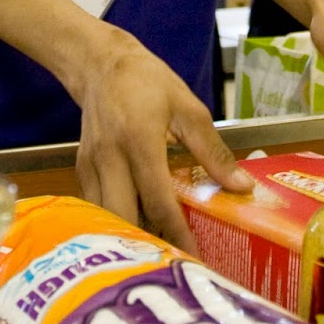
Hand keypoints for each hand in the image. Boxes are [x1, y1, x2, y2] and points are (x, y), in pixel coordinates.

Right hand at [75, 37, 251, 255]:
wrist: (100, 63)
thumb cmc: (146, 81)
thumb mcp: (188, 108)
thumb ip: (214, 151)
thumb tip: (242, 187)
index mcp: (139, 141)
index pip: (158, 200)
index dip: (176, 232)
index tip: (194, 256)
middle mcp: (110, 158)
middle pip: (124, 218)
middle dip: (147, 244)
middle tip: (175, 260)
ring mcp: (91, 165)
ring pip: (106, 217)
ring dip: (130, 235)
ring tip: (158, 248)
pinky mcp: (82, 169)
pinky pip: (97, 206)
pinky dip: (116, 220)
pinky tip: (137, 224)